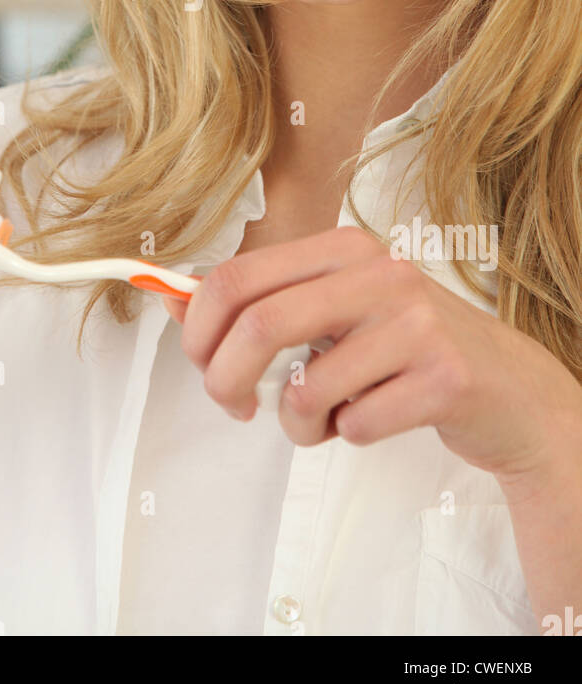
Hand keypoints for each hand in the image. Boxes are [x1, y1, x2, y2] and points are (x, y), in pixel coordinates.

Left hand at [162, 225, 581, 487]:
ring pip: (304, 389)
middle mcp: (379, 273)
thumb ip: (263, 303)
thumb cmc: (406, 348)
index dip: (199, 328)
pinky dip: (346, 435)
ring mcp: (415, 323)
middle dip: (226, 381)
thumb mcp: (335, 308)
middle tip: (233, 408)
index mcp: (343, 247)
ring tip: (328, 414)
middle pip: (260, 326)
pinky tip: (378, 416)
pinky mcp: (444, 377)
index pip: (238, 277)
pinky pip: (354, 425)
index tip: (200, 363)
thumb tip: (173, 304)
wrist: (509, 387)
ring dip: (298, 424)